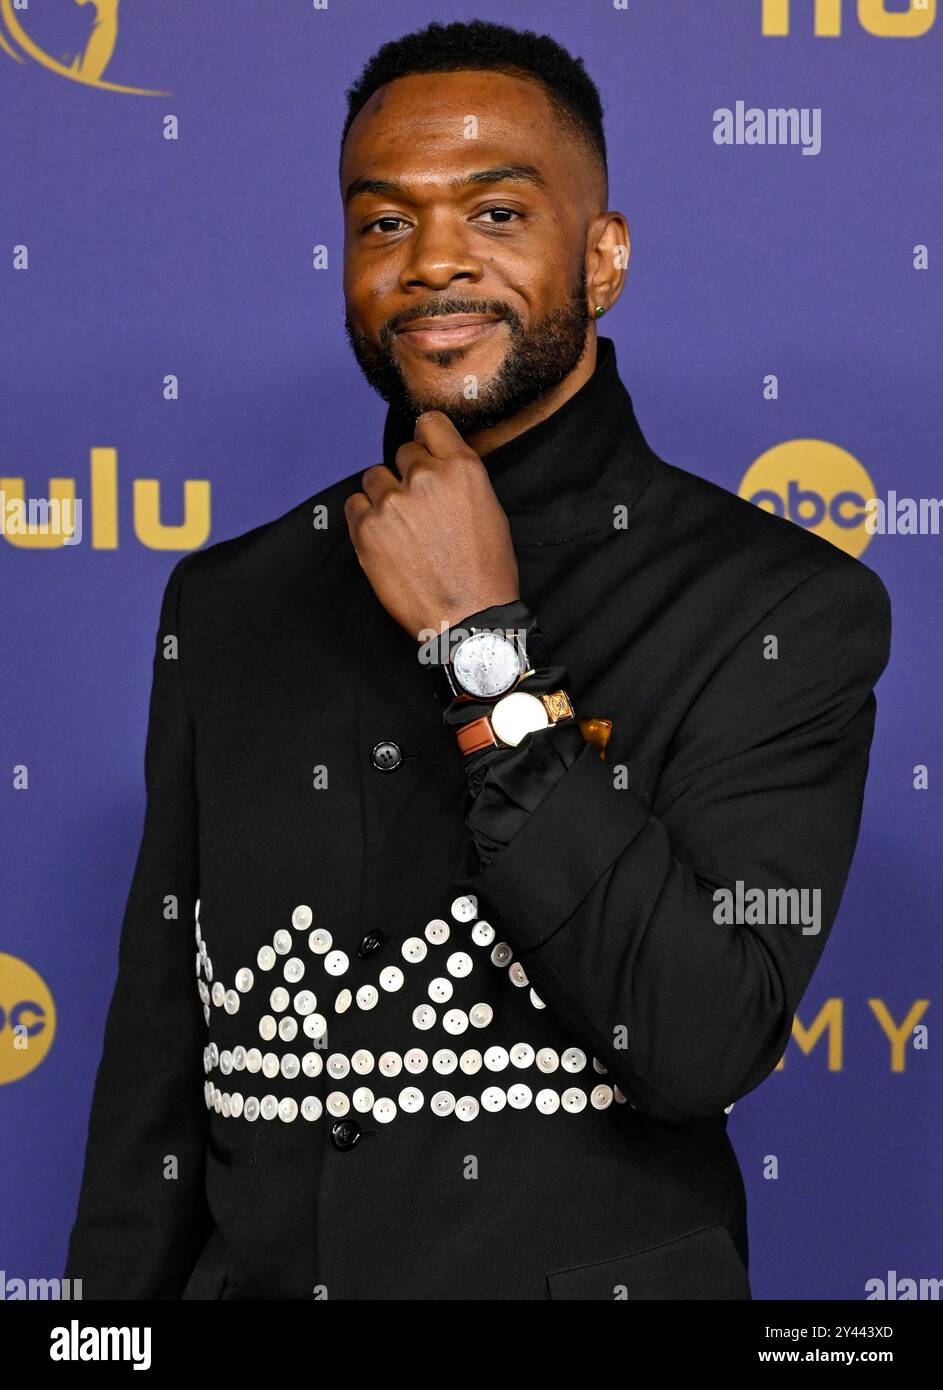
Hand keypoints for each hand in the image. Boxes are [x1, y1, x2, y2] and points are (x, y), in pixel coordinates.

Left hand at [344, 411, 519, 640]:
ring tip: (400, 528)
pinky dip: (364, 519)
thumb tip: (435, 467)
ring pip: (374, 477)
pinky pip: (354, 506)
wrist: (468, 619)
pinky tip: (384, 540)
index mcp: (462, 467)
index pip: (429, 423)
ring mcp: (393, 501)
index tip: (423, 454)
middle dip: (408, 475)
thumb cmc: (485, 573)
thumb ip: (459, 480)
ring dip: (383, 496)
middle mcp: (426, 476)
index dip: (425, 440)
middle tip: (418, 510)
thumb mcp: (489, 511)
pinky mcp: (368, 528)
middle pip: (401, 453)